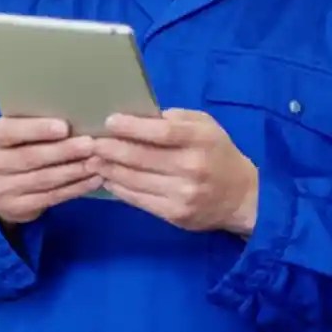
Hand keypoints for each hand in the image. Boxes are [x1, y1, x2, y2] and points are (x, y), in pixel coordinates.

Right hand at [0, 117, 102, 224]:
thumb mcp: (16, 132)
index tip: (63, 127)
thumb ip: (33, 123)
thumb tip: (75, 112)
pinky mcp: (16, 208)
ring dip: (74, 170)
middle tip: (90, 144)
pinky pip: (51, 197)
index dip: (37, 129)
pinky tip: (93, 179)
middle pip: (29, 157)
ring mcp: (0, 190)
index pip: (10, 131)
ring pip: (43, 179)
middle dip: (63, 151)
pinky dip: (75, 188)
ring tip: (97, 161)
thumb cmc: (17, 147)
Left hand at [91, 109, 257, 234]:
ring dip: (108, 169)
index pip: (162, 132)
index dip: (132, 126)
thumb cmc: (218, 153)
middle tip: (90, 142)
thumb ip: (177, 119)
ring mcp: (183, 193)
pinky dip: (119, 188)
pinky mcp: (175, 214)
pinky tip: (107, 178)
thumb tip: (140, 116)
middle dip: (110, 149)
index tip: (110, 121)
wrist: (242, 197)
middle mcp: (192, 167)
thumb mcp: (206, 126)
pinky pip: (139, 200)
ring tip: (91, 160)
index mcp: (200, 139)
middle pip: (142, 157)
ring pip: (135, 180)